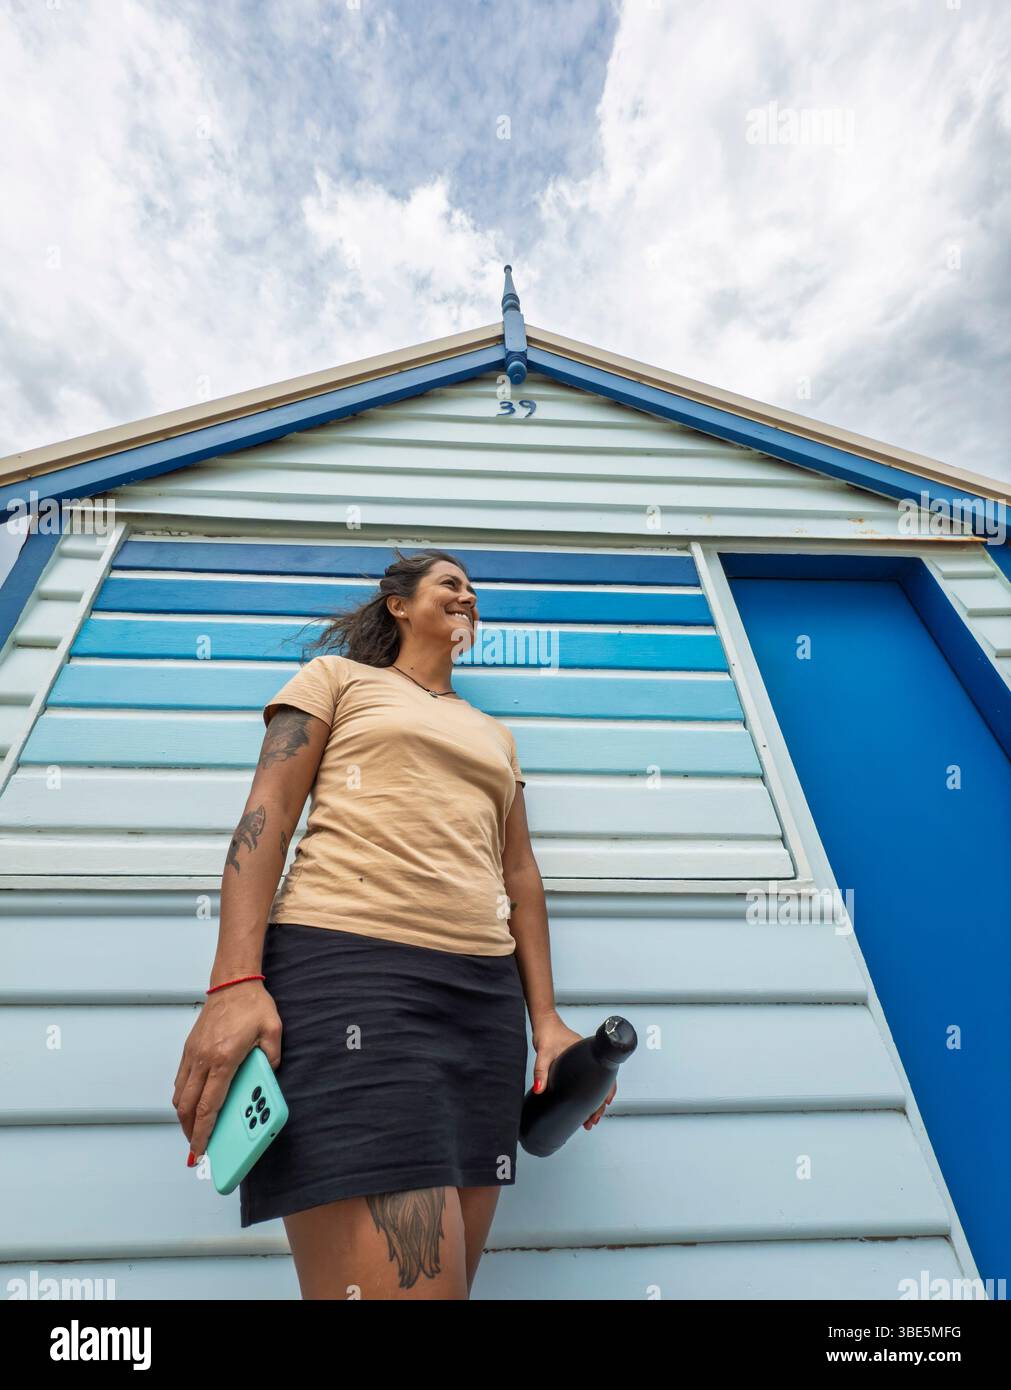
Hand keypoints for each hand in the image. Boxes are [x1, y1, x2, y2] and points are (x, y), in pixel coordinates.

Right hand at [173, 981, 281, 1164]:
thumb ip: (272, 1058)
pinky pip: (180, 1080)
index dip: (203, 1132)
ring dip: (183, 1116)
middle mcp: (203, 1059)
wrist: (232, 982)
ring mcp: (192, 1053)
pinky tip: (192, 1104)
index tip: (201, 1149)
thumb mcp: (273, 1031)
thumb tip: (267, 1077)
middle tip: (197, 1147)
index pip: (208, 1106)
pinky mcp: (189, 1048)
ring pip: (179, 1095)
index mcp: (224, 1059)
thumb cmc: (252, 1005)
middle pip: (187, 1106)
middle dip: (189, 1131)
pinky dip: (183, 1098)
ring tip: (194, 1130)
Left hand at [530, 1012, 617, 1130]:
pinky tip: (584, 1103)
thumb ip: (541, 1071)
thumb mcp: (544, 1053)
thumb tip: (539, 1090)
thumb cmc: (548, 1033)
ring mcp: (585, 1061)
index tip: (600, 1110)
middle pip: (602, 1085)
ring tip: (589, 1118)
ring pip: (596, 1084)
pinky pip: (589, 1080)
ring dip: (595, 1101)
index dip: (605, 1095)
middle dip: (599, 1105)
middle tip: (592, 1121)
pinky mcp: (578, 1063)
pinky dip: (590, 1093)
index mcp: (588, 1054)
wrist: (544, 1022)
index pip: (605, 1078)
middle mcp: (590, 1058)